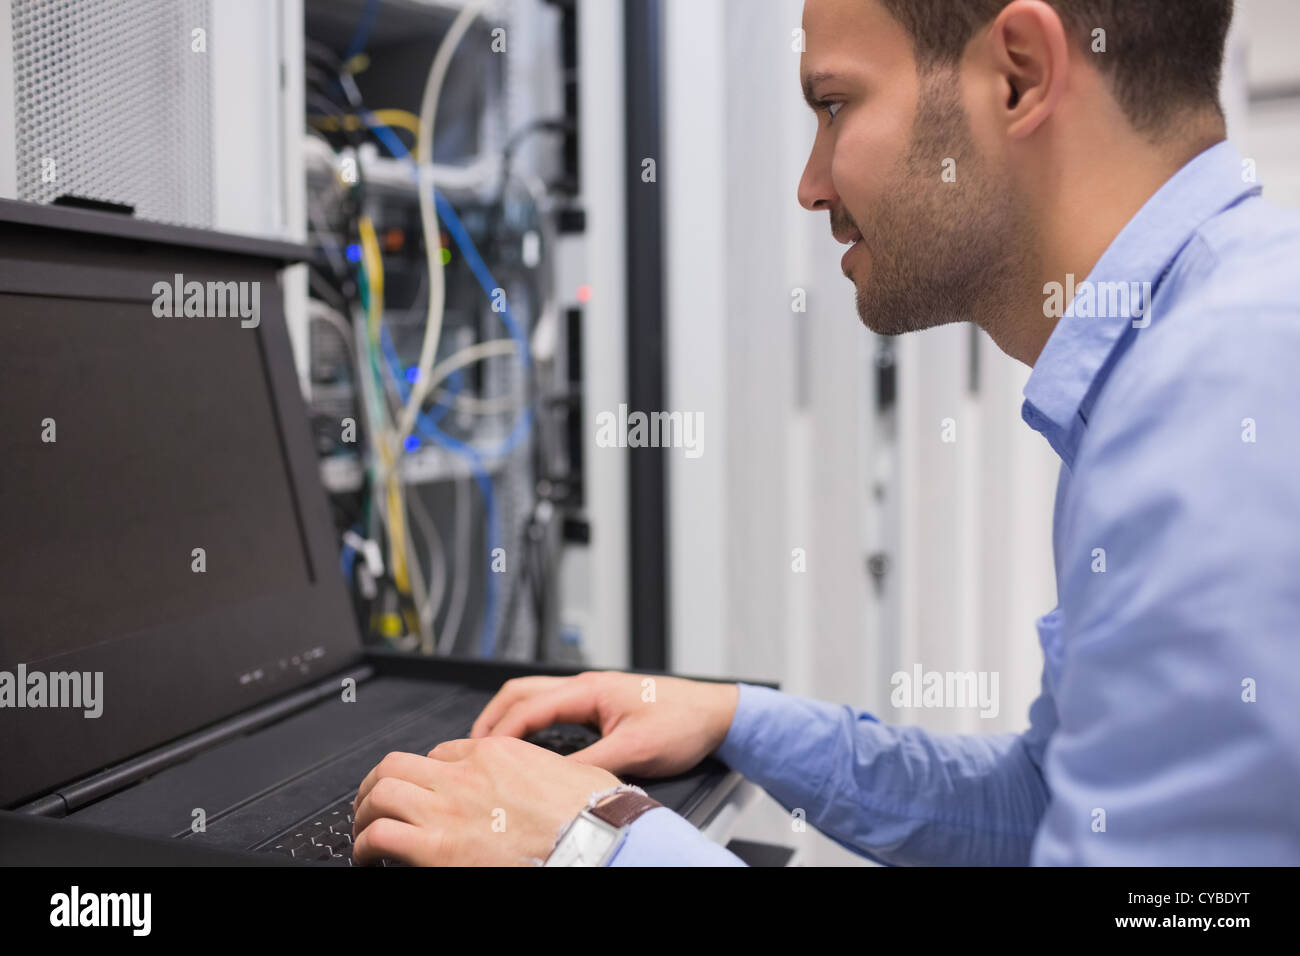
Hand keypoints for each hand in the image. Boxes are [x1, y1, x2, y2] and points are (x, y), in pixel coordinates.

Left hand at [351, 736, 618, 865]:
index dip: (429, 773)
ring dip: (365, 812)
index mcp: (498, 754)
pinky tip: (367, 857)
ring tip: (363, 831)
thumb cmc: (594, 818)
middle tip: (373, 802)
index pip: (443, 753)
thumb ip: (548, 771)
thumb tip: (556, 780)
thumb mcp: (573, 774)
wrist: (597, 844)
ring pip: (380, 792)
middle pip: (398, 764)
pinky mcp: (435, 846)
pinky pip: (380, 836)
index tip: (426, 791)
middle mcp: (465, 775)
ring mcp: (447, 808)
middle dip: (379, 783)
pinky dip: (364, 845)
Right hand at [470, 671, 739, 777]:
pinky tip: (530, 742)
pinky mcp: (601, 703)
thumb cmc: (684, 722)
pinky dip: (531, 721)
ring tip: (492, 744)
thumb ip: (591, 764)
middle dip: (492, 717)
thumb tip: (555, 780)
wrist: (716, 714)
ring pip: (536, 696)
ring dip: (510, 717)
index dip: (500, 731)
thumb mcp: (635, 751)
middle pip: (522, 692)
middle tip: (473, 746)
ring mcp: (593, 692)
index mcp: (590, 690)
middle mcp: (587, 685)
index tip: (482, 753)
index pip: (529, 706)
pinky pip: (554, 706)